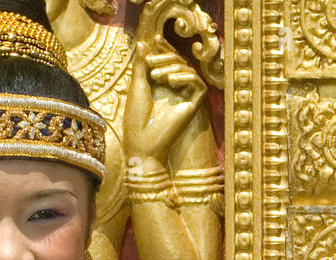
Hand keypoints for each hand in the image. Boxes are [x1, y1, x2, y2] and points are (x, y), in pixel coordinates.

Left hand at [124, 41, 206, 161]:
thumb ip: (143, 63)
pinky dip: (186, 77)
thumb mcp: (137, 84)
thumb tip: (145, 42)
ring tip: (155, 76)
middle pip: (178, 61)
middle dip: (164, 57)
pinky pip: (198, 84)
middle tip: (148, 63)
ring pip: (188, 70)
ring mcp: (184, 96)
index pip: (167, 59)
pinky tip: (171, 81)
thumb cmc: (136, 117)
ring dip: (172, 67)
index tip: (153, 41)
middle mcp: (174, 88)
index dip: (162, 48)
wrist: (142, 142)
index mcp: (160, 83)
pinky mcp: (193, 105)